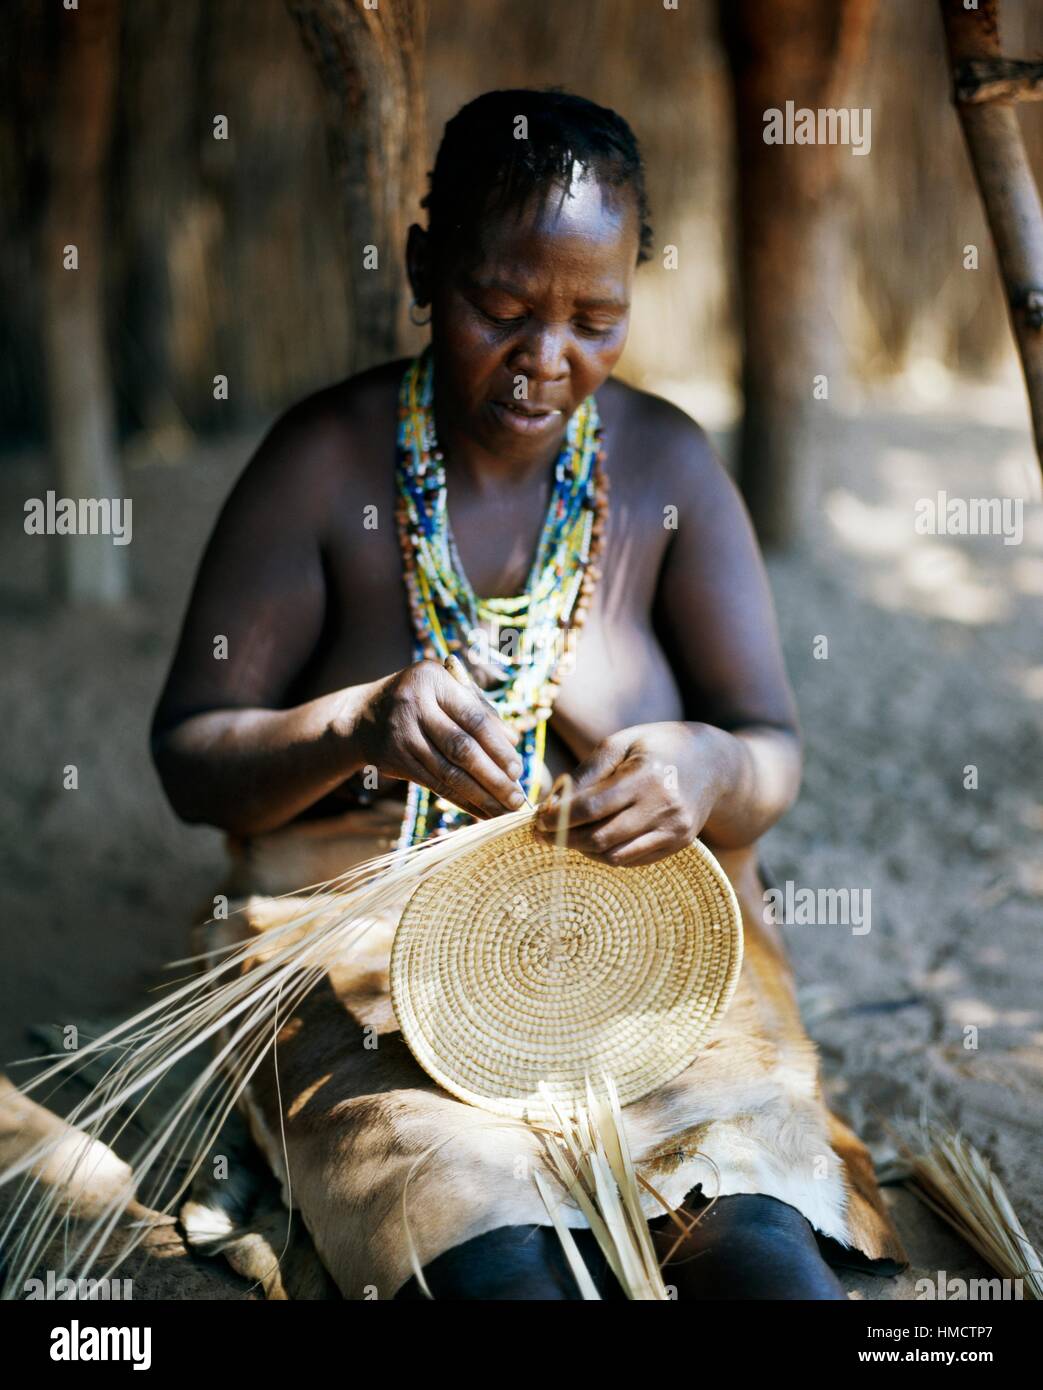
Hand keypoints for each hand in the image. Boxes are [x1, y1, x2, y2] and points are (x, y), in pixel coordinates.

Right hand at [352, 660, 524, 819]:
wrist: (363, 717)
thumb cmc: (421, 700)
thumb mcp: (445, 691)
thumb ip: (479, 711)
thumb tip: (513, 741)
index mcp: (433, 680)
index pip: (473, 718)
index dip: (498, 747)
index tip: (518, 769)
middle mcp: (414, 705)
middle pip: (461, 748)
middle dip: (493, 777)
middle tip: (517, 798)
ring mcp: (401, 734)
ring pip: (448, 773)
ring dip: (480, 796)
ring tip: (505, 810)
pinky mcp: (394, 760)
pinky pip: (434, 785)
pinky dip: (461, 801)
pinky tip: (481, 811)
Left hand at [534, 722, 722, 866]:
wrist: (715, 763)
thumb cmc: (659, 746)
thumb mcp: (621, 743)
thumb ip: (587, 771)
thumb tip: (553, 802)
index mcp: (645, 776)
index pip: (591, 808)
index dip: (558, 818)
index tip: (538, 818)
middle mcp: (663, 806)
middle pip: (600, 838)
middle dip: (564, 839)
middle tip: (542, 833)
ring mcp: (674, 830)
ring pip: (614, 855)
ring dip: (583, 850)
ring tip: (567, 836)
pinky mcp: (679, 844)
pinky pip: (633, 859)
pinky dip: (607, 853)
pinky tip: (595, 839)